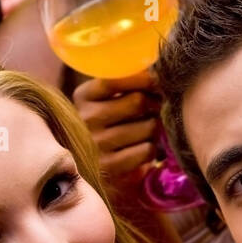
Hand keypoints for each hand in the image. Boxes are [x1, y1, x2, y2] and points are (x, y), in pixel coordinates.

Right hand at [73, 69, 161, 191]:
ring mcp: (96, 144)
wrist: (93, 165)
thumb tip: (158, 75)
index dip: (144, 79)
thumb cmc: (108, 124)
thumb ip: (126, 84)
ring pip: (148, 127)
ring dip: (154, 128)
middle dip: (154, 103)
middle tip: (155, 108)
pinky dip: (150, 149)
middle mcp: (85, 119)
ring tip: (145, 130)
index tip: (156, 82)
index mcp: (83, 96)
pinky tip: (140, 148)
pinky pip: (147, 150)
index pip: (116, 80)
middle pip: (138, 102)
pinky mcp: (109, 167)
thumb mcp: (106, 99)